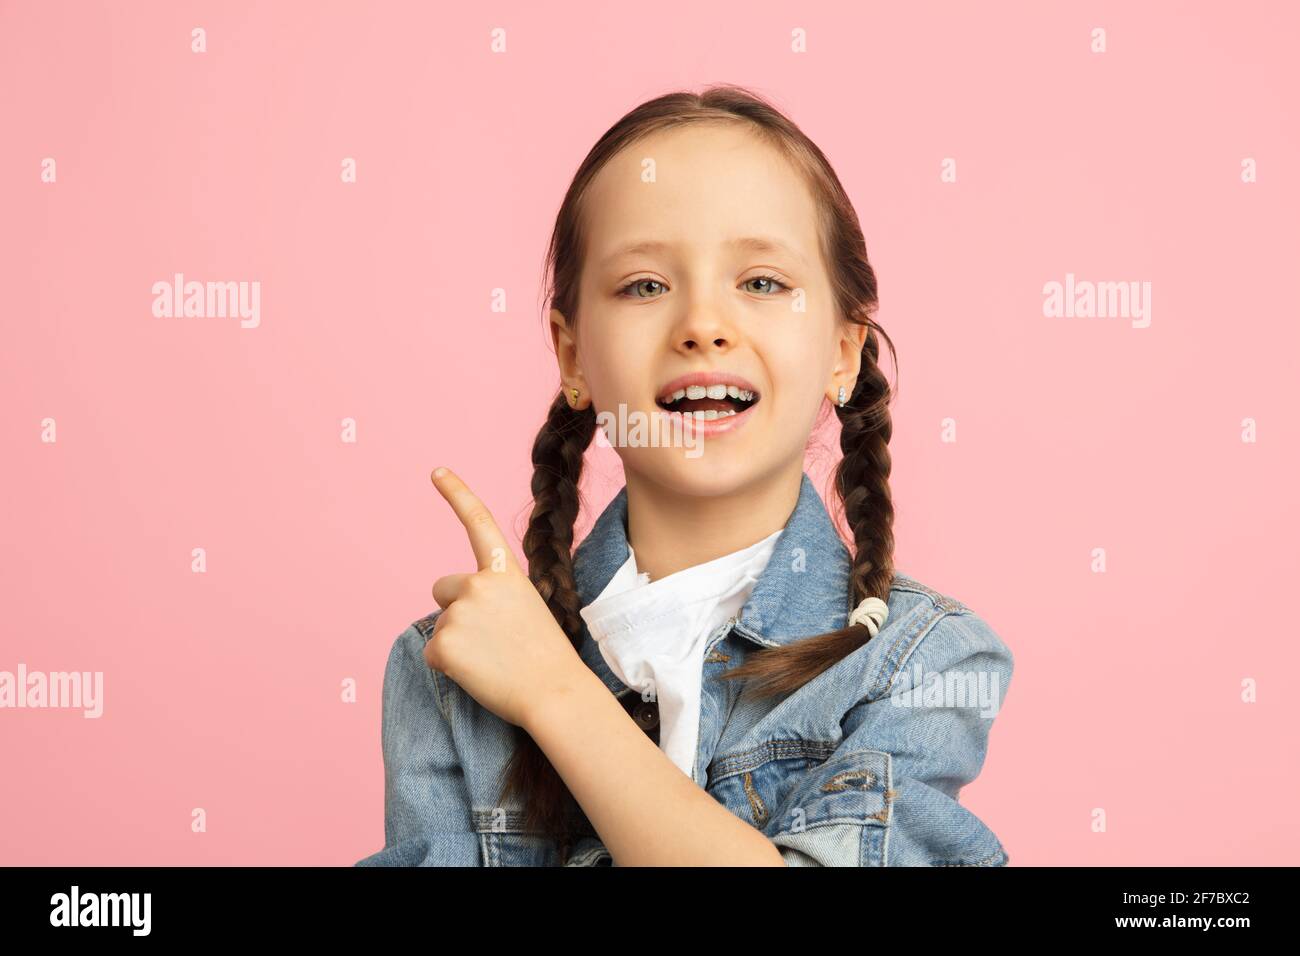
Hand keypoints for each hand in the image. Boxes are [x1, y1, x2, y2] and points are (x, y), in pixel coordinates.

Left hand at [423, 466, 593, 729]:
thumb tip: (460, 610)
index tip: (436, 471)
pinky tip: (480, 673)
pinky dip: (450, 667)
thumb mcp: (528, 609)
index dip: (457, 494)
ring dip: (459, 643)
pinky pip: (433, 654)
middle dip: (456, 609)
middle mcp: (478, 584)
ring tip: (494, 660)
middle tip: (491, 639)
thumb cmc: (547, 657)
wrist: (555, 693)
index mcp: (505, 572)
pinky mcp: (443, 644)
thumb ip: (495, 597)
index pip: (478, 523)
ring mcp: (458, 613)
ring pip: (440, 626)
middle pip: (443, 589)